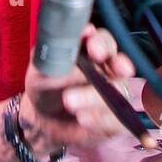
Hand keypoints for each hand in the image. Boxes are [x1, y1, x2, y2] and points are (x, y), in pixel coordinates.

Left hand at [21, 24, 136, 153]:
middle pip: (121, 63)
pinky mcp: (114, 118)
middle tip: (106, 67)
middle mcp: (106, 71)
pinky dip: (99, 118)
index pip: (103, 41)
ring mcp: (114, 95)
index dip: (101, 42)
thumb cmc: (44, 88)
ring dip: (94, 96)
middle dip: (118, 64)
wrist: (41, 120)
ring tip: (69, 102)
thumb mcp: (40, 70)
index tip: (93, 47)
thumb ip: (56, 55)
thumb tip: (74, 50)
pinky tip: (83, 118)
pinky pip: (116, 118)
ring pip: (119, 92)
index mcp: (89, 53)